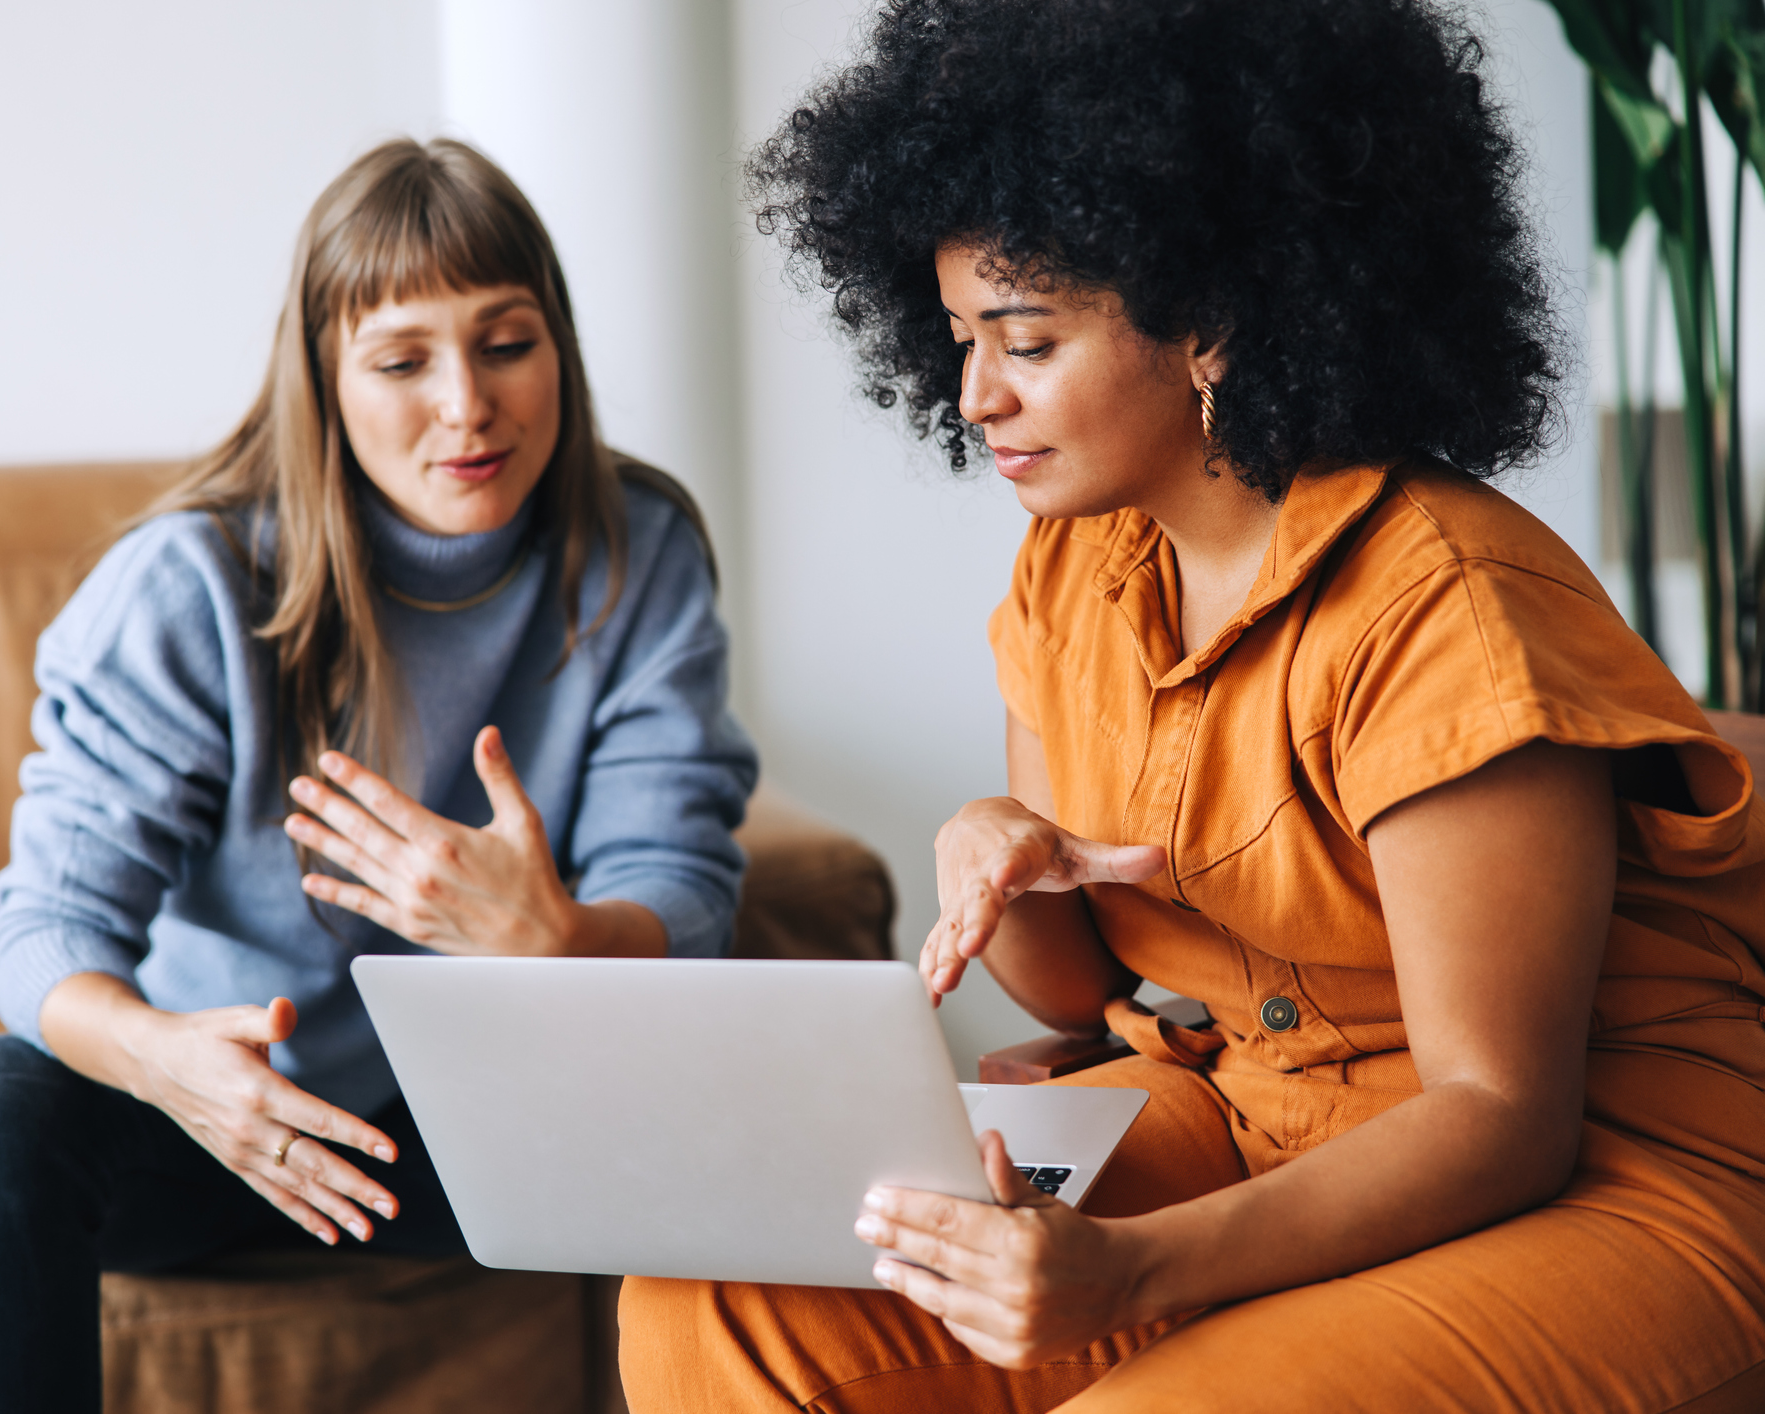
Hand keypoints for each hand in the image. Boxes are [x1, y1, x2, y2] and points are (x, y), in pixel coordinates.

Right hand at [125, 993, 398, 1245]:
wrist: (153, 1064)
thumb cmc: (204, 1037)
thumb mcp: (234, 1020)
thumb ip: (267, 1020)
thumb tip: (286, 1009)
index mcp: (259, 1093)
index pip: (319, 1120)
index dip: (358, 1136)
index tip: (391, 1152)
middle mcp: (251, 1130)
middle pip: (313, 1164)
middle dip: (355, 1187)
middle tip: (391, 1207)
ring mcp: (242, 1151)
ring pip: (296, 1187)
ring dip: (335, 1209)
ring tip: (368, 1230)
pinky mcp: (235, 1161)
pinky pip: (273, 1193)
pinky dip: (301, 1214)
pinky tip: (329, 1233)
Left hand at [285, 725, 579, 956]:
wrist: (540, 943)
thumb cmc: (534, 876)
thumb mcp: (523, 821)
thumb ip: (499, 776)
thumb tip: (488, 733)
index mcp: (445, 840)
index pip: (388, 802)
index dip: (355, 779)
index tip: (328, 761)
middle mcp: (421, 871)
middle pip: (362, 831)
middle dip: (327, 805)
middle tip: (298, 785)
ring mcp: (412, 900)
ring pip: (357, 864)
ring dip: (323, 842)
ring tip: (293, 822)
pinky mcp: (411, 925)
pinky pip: (364, 904)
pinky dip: (336, 892)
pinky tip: (311, 881)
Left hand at [856, 1130, 1146, 1367]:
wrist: (1118, 1284)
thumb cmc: (1073, 1237)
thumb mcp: (1041, 1199)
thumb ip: (1004, 1176)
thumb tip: (983, 1142)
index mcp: (1022, 1240)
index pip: (947, 1219)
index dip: (906, 1207)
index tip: (877, 1199)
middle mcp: (1017, 1286)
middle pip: (937, 1256)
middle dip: (895, 1237)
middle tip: (866, 1224)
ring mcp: (1015, 1325)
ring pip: (941, 1298)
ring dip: (907, 1279)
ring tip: (882, 1263)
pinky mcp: (1015, 1353)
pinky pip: (962, 1328)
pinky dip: (942, 1307)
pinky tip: (927, 1289)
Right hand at [921, 797, 1162, 1002]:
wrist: (979, 821)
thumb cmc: (1034, 842)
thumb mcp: (1074, 848)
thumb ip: (1114, 860)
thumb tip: (1160, 857)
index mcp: (1018, 849)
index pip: (1013, 858)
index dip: (1008, 868)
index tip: (1001, 878)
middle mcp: (982, 870)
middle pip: (977, 897)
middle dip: (972, 922)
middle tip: (968, 947)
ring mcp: (961, 894)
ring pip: (951, 923)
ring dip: (945, 952)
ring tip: (943, 982)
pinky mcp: (949, 913)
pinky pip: (938, 938)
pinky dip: (932, 962)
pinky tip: (930, 993)